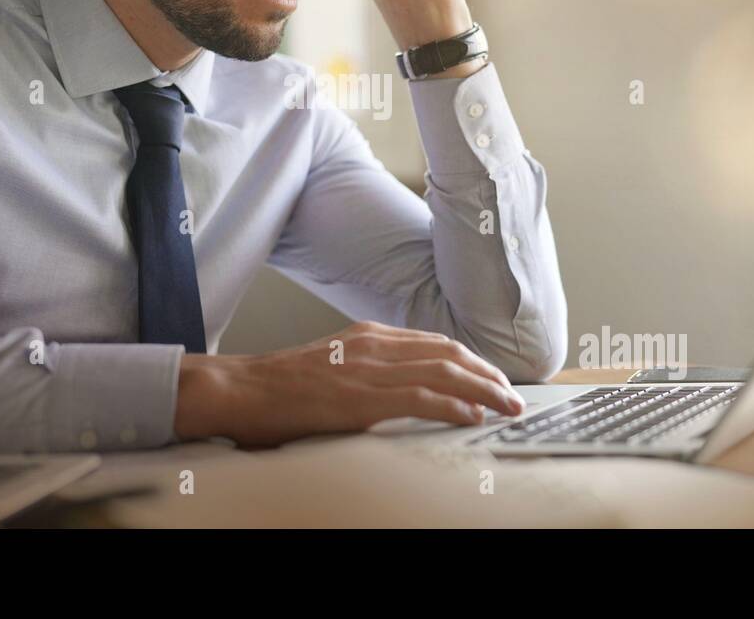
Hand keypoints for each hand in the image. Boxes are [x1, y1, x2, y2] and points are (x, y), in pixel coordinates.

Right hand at [174, 320, 525, 446]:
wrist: (241, 390)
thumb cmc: (277, 387)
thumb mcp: (330, 367)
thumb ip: (365, 374)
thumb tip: (396, 394)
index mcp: (367, 337)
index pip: (434, 343)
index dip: (471, 360)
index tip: (492, 377)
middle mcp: (374, 345)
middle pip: (448, 353)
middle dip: (487, 374)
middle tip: (512, 394)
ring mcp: (369, 368)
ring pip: (444, 371)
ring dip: (484, 389)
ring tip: (507, 405)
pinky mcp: (362, 397)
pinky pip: (421, 398)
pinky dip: (454, 406)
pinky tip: (472, 416)